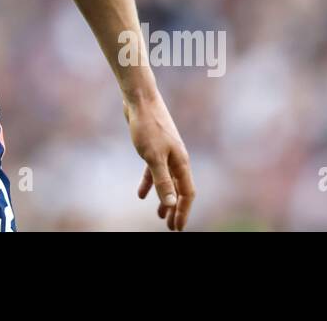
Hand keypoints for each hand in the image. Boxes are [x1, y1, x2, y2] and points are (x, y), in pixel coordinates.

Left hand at [124, 91, 195, 229]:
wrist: (139, 99)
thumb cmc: (147, 126)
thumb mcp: (153, 157)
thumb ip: (162, 180)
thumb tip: (172, 203)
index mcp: (181, 162)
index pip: (187, 193)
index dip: (183, 211)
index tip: (177, 228)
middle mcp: (177, 158)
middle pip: (179, 189)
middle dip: (175, 209)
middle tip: (170, 226)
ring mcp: (166, 152)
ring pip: (167, 181)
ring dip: (164, 198)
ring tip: (158, 214)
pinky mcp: (153, 147)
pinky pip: (154, 171)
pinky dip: (149, 183)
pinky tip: (141, 195)